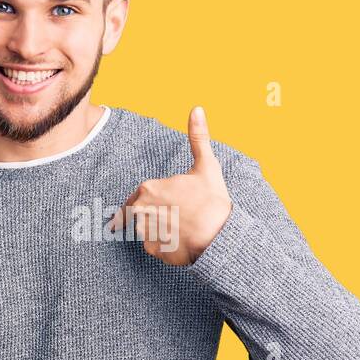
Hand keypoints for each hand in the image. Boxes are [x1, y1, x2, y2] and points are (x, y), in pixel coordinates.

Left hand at [108, 106, 232, 265]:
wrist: (218, 236)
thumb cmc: (211, 201)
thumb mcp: (206, 166)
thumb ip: (198, 137)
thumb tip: (196, 108)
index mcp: (148, 188)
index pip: (142, 195)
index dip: (160, 199)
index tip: (175, 204)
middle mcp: (140, 210)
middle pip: (142, 212)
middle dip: (158, 215)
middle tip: (180, 218)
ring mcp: (145, 232)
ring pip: (148, 230)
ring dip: (161, 230)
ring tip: (183, 229)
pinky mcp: (152, 250)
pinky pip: (155, 247)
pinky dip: (166, 245)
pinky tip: (182, 241)